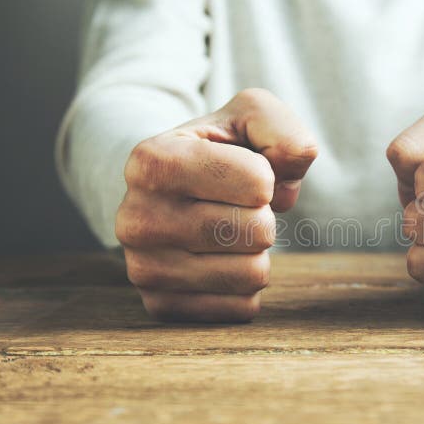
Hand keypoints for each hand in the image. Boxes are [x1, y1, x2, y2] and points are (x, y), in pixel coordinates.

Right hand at [116, 88, 317, 321]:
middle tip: (237, 207)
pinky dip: (246, 285)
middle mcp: (137, 218)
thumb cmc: (220, 150)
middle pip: (258, 231)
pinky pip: (242, 308)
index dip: (266, 176)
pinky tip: (221, 261)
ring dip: (256, 252)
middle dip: (264, 216)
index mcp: (152, 160)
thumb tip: (286, 176)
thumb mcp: (249, 115)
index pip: (257, 183)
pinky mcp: (161, 306)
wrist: (171, 190)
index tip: (242, 171)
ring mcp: (144, 268)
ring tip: (229, 233)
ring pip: (253, 275)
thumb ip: (280, 128)